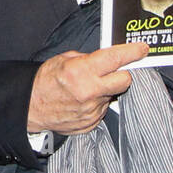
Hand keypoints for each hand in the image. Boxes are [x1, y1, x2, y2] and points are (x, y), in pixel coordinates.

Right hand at [27, 42, 148, 133]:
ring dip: (105, 91)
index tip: (142, 49)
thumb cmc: (45, 81)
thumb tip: (108, 59)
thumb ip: (89, 59)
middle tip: (113, 71)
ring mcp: (92, 110)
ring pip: (112, 96)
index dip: (133, 52)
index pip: (116, 59)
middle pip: (125, 80)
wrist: (30, 107)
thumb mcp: (64, 59)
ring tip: (86, 89)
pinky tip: (82, 101)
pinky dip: (96, 104)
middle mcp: (90, 92)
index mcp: (82, 71)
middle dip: (122, 74)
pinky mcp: (90, 123)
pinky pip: (102, 110)